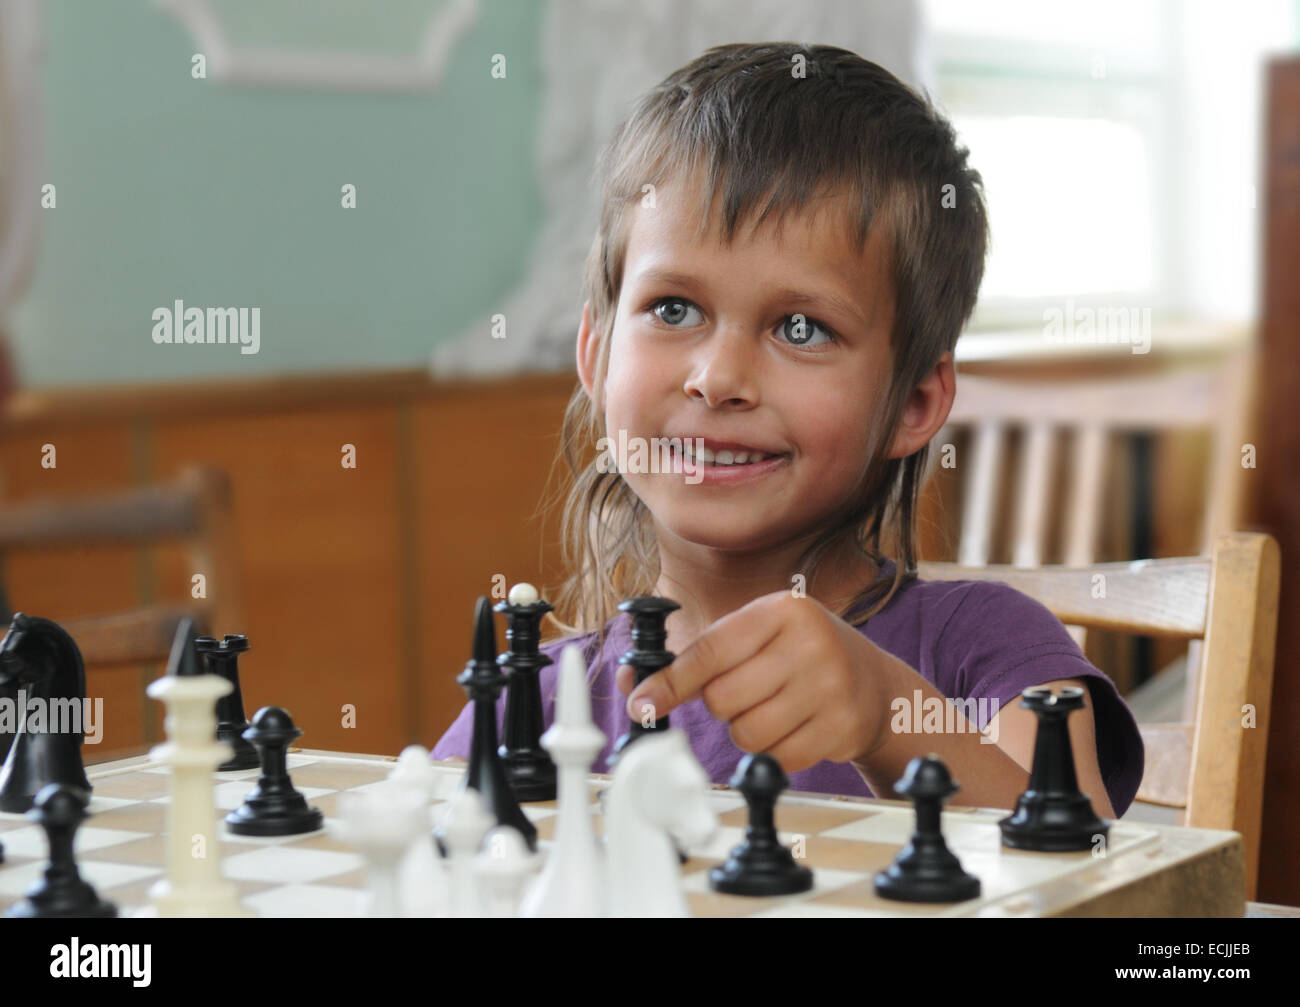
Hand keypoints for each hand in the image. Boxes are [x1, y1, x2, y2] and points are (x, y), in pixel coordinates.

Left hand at [620, 592, 888, 773]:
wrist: (875, 685)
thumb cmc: (800, 656)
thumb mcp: (756, 638)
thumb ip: (697, 659)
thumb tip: (635, 685)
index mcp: (782, 611)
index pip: (710, 652)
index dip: (670, 682)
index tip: (642, 704)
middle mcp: (810, 644)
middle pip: (723, 699)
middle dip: (723, 705)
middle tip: (747, 692)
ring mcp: (830, 687)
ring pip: (747, 733)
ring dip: (747, 730)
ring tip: (772, 709)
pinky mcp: (841, 727)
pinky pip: (777, 757)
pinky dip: (775, 751)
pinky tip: (796, 727)